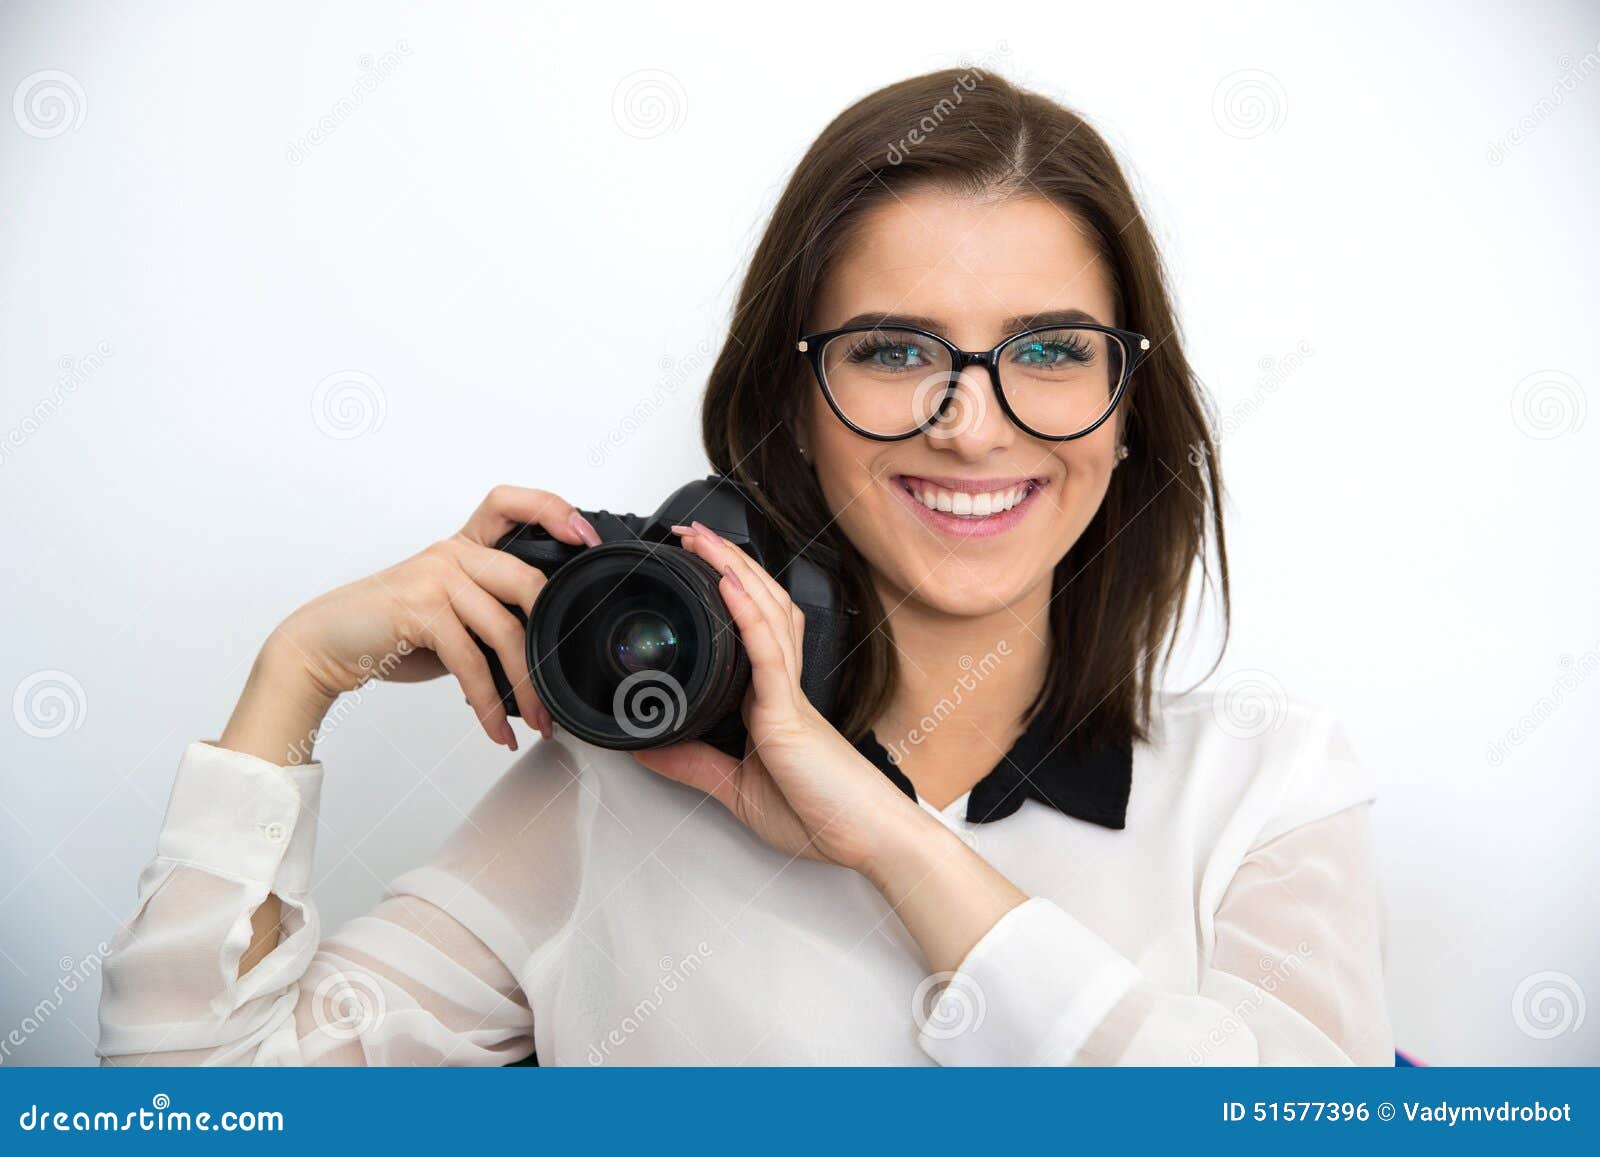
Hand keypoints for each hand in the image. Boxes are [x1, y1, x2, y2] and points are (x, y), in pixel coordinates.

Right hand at [223, 486, 601, 763]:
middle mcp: (453, 554)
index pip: (511, 504)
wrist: (324, 644)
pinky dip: (490, 704)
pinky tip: (497, 727)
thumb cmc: (389, 630)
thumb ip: (490, 619)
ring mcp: (436, 577)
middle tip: (563, 684)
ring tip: (539, 719)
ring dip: (527, 686)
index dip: (554, 511)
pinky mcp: (419, 608)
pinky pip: (471, 661)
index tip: (585, 538)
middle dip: (552, 640)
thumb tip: (540, 657)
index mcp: (465, 547)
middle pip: (527, 580)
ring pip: (505, 629)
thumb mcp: (449, 617)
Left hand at [629, 520, 926, 872]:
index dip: (727, 590)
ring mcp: (788, 696)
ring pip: (765, 615)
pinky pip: (767, 653)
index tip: (695, 566)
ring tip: (703, 538)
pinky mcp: (789, 713)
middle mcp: (783, 689)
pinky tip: (728, 582)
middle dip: (726, 563)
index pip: (750, 629)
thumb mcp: (738, 790)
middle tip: (691, 534)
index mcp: (772, 703)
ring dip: (732, 570)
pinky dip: (746, 613)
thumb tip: (647, 746)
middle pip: (759, 606)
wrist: (868, 841)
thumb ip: (693, 764)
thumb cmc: (823, 815)